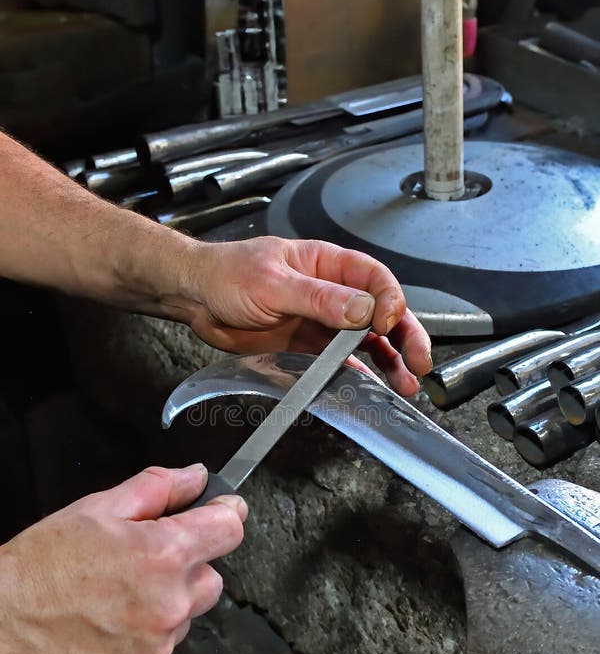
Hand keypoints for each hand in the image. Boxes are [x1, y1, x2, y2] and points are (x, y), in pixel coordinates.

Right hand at [0, 465, 246, 653]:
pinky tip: (111, 625)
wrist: (2, 618)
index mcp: (165, 555)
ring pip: (187, 617)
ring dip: (167, 605)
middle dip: (189, 567)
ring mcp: (157, 647)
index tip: (219, 513)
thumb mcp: (100, 507)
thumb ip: (158, 488)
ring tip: (119, 596)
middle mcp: (170, 604)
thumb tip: (197, 477)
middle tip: (146, 562)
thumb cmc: (46, 558)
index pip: (230, 531)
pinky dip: (144, 638)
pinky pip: (161, 650)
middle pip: (213, 580)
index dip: (225, 516)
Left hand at [147, 235, 431, 394]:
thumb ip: (318, 298)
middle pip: (381, 313)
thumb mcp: (272, 283)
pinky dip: (359, 375)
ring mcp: (322, 322)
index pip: (374, 279)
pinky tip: (373, 389)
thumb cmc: (227, 274)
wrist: (195, 298)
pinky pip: (341, 362)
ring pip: (367, 342)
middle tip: (418, 361)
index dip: (389, 301)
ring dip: (389, 361)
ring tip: (405, 384)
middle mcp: (331, 293)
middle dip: (405, 336)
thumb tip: (362, 309)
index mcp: (327, 264)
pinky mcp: (308, 347)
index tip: (387, 323)